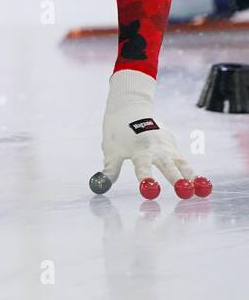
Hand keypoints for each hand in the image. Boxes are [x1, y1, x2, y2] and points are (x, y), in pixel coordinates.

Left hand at [99, 69, 198, 195]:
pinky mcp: (172, 142)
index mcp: (138, 151)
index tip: (150, 191)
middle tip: (185, 192)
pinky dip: (188, 170)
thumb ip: (110, 169)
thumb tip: (101, 187)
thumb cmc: (117, 130)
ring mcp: (167, 145)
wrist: (130, 107)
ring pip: (182, 162)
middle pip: (168, 166)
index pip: (142, 168)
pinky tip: (193, 181)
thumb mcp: (110, 149)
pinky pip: (181, 158)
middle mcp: (155, 148)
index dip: (146, 179)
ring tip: (197, 190)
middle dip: (177, 179)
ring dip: (190, 176)